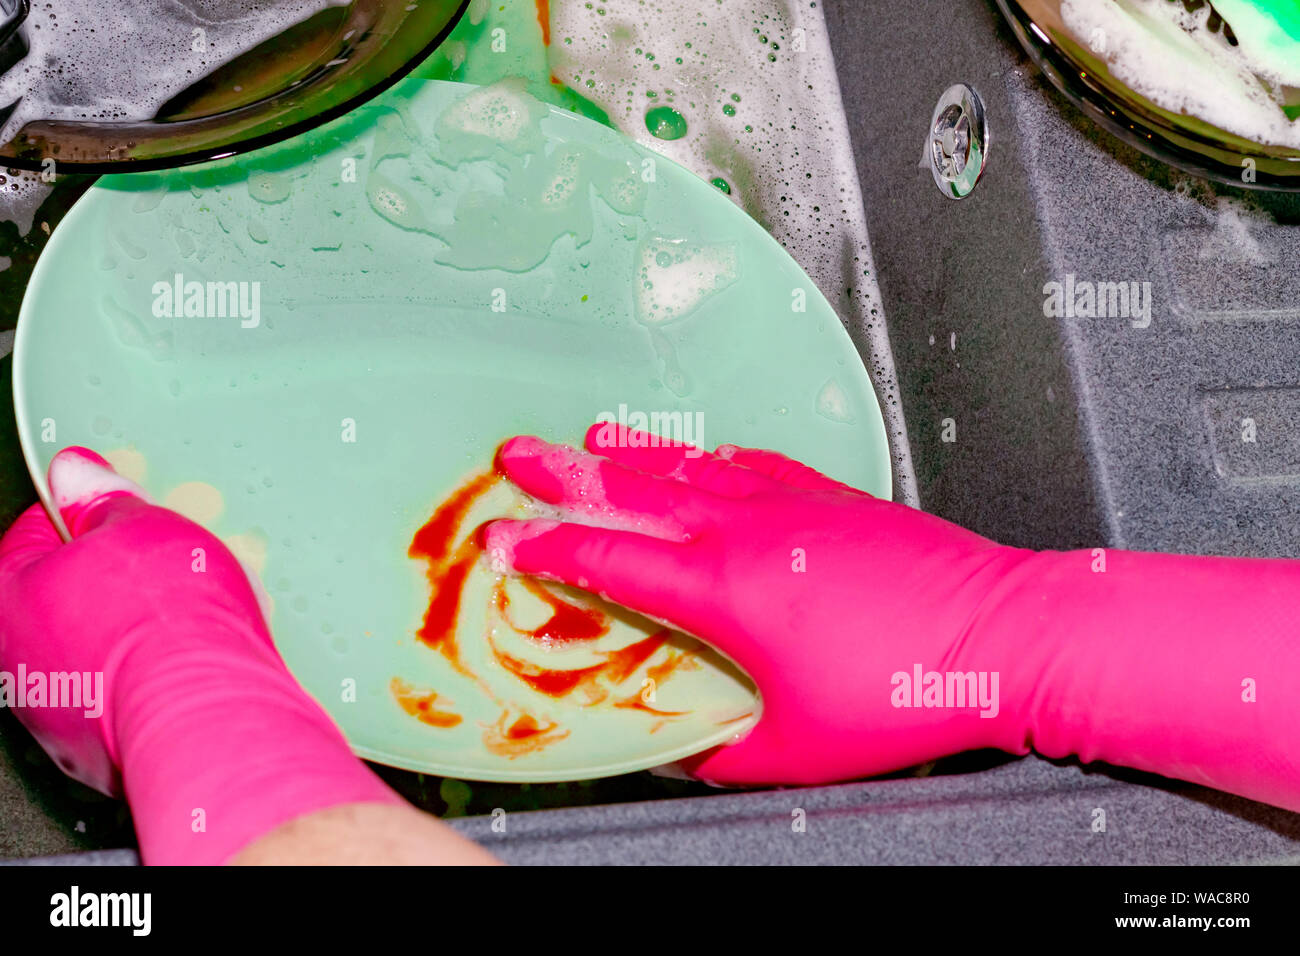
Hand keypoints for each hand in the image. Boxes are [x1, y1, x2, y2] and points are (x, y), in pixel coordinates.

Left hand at [0, 448, 398, 862]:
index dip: (89, 509)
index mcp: (7, 594)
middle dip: (122, 574)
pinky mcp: (103, 752)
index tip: (121, 505)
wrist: (207, 712)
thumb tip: (77, 475)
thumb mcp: (140, 525)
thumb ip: (102, 497)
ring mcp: (57, 713)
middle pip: (71, 593)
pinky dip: (162, 675)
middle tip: (168, 560)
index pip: (38, 529)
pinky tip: (200, 659)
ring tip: (197, 614)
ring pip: (103, 648)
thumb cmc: (163, 622)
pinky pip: (133, 694)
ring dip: (143, 629)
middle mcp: (16, 661)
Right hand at [485, 424, 1299, 812]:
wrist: (1007, 635)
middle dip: (567, 473)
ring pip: (693, 467)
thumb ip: (721, 751)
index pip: (612, 560)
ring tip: (591, 437)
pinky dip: (713, 458)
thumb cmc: (907, 692)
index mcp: (726, 590)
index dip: (546, 547)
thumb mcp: (795, 747)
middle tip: (517, 453)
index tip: (500, 538)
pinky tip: (704, 455)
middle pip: (637, 492)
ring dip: (634, 452)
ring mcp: (794, 505)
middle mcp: (749, 532)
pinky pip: (755, 465)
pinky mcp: (835, 498)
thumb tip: (682, 751)